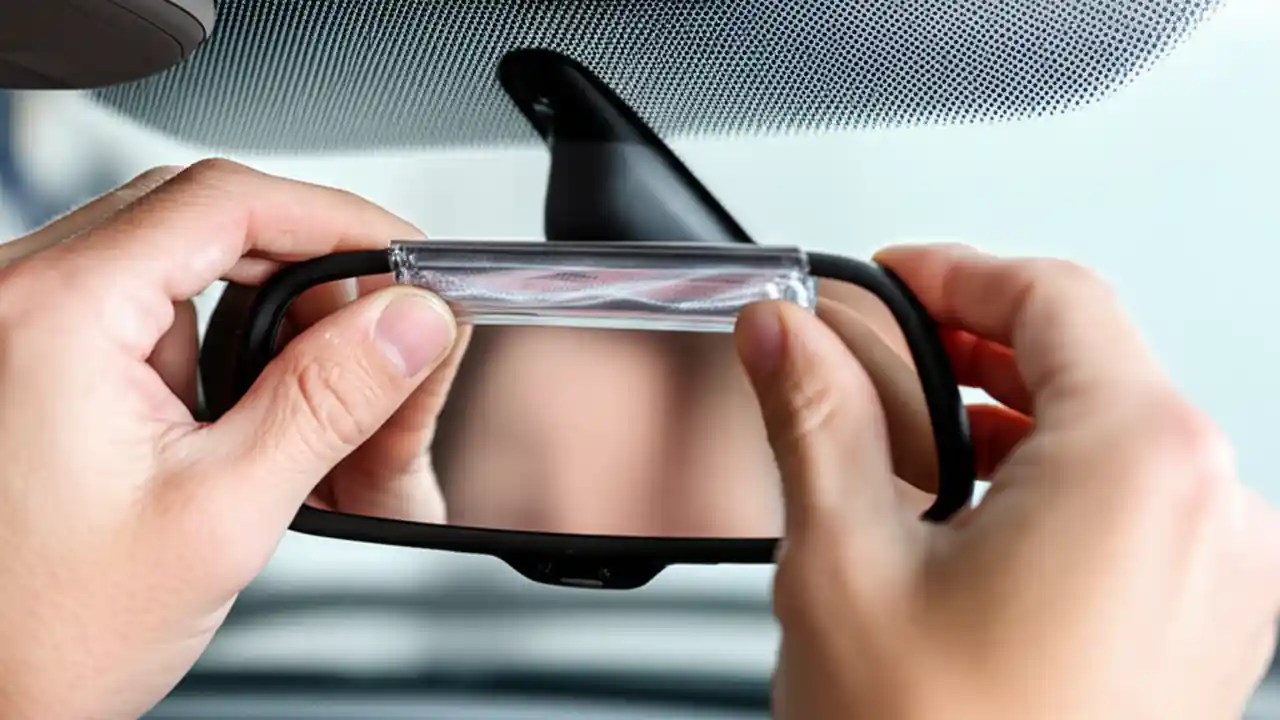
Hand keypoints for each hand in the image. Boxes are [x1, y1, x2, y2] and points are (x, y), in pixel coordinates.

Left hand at [0, 160, 459, 717]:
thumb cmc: (45, 629)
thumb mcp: (223, 512)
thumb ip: (329, 401)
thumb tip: (409, 323)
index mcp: (56, 314)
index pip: (225, 201)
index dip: (335, 215)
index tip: (401, 250)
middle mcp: (18, 297)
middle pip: (198, 213)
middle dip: (304, 258)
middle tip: (377, 315)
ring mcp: (16, 323)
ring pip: (170, 252)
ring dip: (255, 297)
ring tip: (309, 374)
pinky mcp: (28, 354)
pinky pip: (136, 299)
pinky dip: (206, 328)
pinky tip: (237, 397)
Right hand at [734, 244, 1279, 719]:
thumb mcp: (845, 564)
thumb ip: (813, 417)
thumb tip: (784, 334)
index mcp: (1141, 466)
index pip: (1054, 296)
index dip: (956, 268)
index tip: (893, 277)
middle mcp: (1212, 514)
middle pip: (1093, 359)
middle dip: (978, 341)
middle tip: (889, 349)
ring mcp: (1223, 578)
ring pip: (1118, 434)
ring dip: (1015, 414)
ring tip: (919, 437)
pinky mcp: (1206, 627)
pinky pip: (1139, 507)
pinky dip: (1056, 483)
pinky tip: (978, 515)